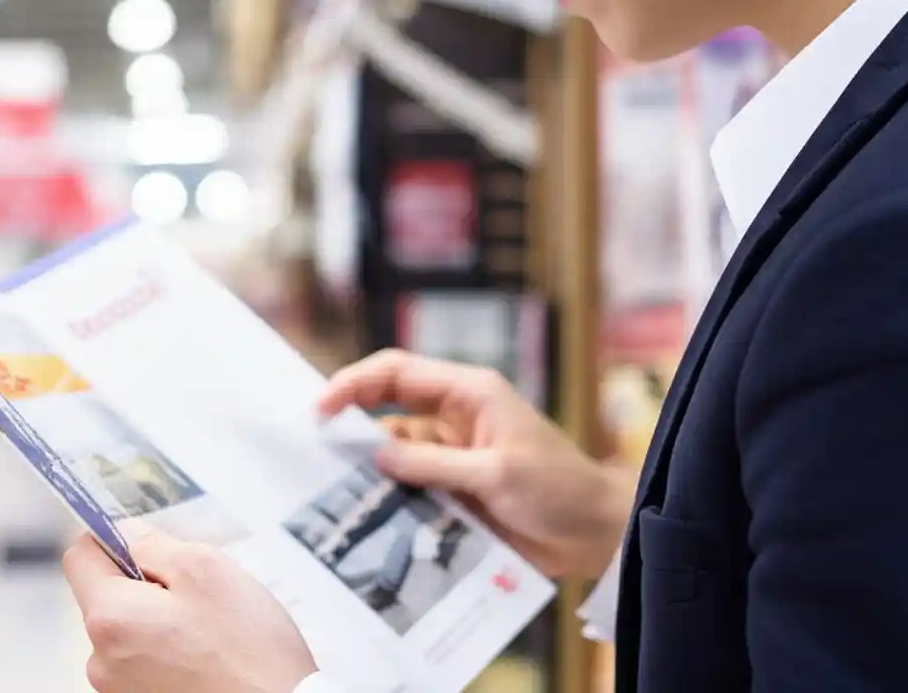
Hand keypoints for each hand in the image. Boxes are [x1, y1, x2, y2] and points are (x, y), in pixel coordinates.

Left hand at [63, 528, 316, 692]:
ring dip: (161, 619)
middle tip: (197, 591)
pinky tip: (208, 656)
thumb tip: (128, 535)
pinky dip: (170, 651)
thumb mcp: (206, 569)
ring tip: (210, 630)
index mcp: (111, 617)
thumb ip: (155, 545)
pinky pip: (145, 661)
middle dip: (146, 583)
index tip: (141, 539)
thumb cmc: (250, 651)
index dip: (111, 538)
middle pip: (108, 596)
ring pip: (131, 630)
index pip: (80, 557)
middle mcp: (102, 660)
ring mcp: (119, 690)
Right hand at [321, 350, 634, 578]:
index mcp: (469, 393)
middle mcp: (454, 417)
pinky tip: (367, 512)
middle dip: (350, 423)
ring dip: (368, 467)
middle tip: (311, 449)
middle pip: (387, 408)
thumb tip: (376, 455)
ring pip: (393, 451)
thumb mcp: (497, 474)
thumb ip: (434, 464)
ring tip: (334, 489)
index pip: (397, 373)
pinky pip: (408, 485)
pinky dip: (388, 496)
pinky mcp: (452, 487)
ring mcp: (451, 454)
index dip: (353, 383)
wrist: (596, 535)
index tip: (320, 409)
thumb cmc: (560, 490)